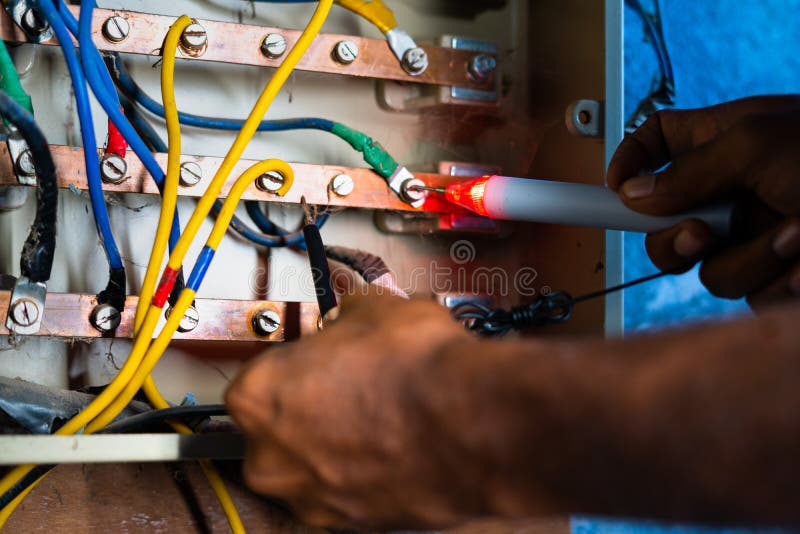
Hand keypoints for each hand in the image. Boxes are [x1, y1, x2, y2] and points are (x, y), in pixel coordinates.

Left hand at [225, 289, 478, 529]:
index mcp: (257, 397)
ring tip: (380, 413)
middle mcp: (271, 458)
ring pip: (311, 464)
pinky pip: (346, 491)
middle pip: (278, 426)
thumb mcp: (371, 309)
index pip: (259, 374)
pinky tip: (396, 443)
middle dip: (309, 406)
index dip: (296, 361)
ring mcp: (311, 498)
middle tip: (350, 383)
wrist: (472, 424)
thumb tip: (352, 319)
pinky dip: (364, 471)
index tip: (318, 357)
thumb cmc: (415, 371)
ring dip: (336, 442)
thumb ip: (345, 318)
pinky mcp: (352, 524)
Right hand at [608, 95, 799, 307]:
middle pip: (660, 224)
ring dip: (750, 257)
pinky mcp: (772, 276)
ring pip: (703, 268)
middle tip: (700, 234)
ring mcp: (749, 235)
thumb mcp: (756, 147)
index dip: (628, 162)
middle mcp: (729, 191)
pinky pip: (745, 292)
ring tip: (798, 235)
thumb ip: (686, 173)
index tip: (613, 188)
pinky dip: (778, 280)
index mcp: (720, 143)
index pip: (655, 144)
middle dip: (674, 240)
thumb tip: (631, 195)